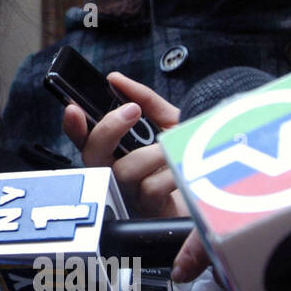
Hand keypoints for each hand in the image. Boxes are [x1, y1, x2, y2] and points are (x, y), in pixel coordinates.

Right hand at [62, 71, 182, 217]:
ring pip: (124, 170)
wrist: (217, 192)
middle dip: (108, 129)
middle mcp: (117, 172)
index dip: (74, 125)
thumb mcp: (168, 121)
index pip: (85, 137)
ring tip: (173, 146)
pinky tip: (183, 169)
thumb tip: (116, 79)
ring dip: (151, 153)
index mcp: (117, 150)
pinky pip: (150, 188)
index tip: (74, 109)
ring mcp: (130, 194)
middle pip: (93, 153)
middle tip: (132, 110)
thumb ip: (145, 100)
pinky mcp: (149, 211)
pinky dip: (169, 173)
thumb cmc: (186, 159)